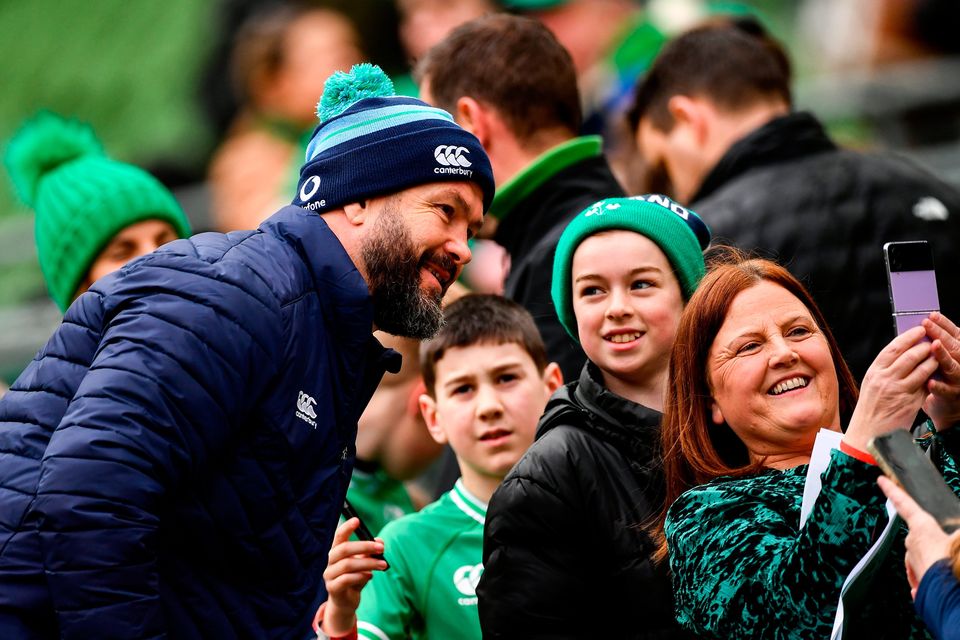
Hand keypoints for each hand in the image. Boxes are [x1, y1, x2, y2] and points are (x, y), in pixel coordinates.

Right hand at [313, 517, 387, 635]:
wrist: (346, 602)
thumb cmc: (355, 578)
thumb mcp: (365, 563)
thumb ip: (371, 552)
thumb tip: (380, 542)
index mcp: (337, 552)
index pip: (339, 536)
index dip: (346, 527)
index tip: (357, 520)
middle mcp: (331, 561)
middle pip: (344, 548)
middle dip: (365, 546)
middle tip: (382, 548)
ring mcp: (329, 575)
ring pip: (348, 564)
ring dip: (368, 563)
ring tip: (383, 565)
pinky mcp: (333, 588)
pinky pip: (346, 579)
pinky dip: (360, 576)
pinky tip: (370, 576)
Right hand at [844, 326, 937, 450]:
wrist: (868, 434)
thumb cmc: (870, 409)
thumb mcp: (871, 384)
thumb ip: (885, 370)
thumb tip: (904, 353)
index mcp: (874, 372)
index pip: (893, 347)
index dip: (909, 336)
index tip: (920, 330)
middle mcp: (885, 379)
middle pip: (909, 355)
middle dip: (924, 346)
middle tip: (933, 340)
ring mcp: (898, 391)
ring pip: (921, 368)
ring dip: (932, 360)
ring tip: (937, 355)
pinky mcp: (910, 403)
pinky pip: (926, 385)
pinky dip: (933, 377)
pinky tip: (937, 373)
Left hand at [877, 475, 957, 598]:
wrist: (950, 596)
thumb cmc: (954, 563)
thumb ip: (956, 532)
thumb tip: (955, 533)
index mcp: (922, 527)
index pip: (904, 503)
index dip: (892, 491)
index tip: (880, 480)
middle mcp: (913, 543)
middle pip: (918, 534)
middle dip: (931, 537)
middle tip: (948, 544)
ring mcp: (914, 563)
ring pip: (922, 556)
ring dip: (936, 559)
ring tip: (952, 564)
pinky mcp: (918, 582)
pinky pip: (924, 576)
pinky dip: (933, 577)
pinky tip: (942, 580)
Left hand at [922, 313, 959, 429]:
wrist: (949, 406)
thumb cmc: (940, 377)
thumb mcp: (939, 358)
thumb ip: (933, 345)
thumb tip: (919, 327)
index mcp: (959, 352)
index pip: (955, 334)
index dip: (944, 324)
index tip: (932, 314)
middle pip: (955, 346)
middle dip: (941, 334)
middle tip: (927, 324)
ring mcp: (959, 380)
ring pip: (953, 366)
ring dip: (943, 355)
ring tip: (933, 346)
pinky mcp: (953, 396)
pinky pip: (946, 391)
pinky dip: (939, 387)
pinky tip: (930, 382)